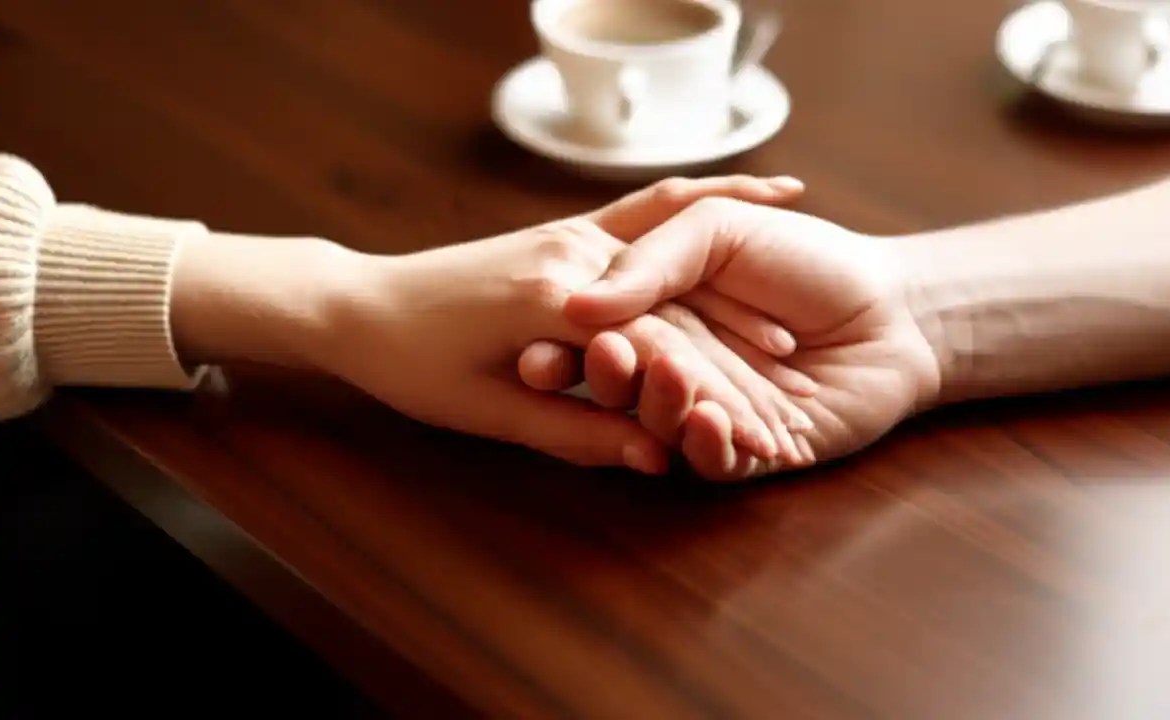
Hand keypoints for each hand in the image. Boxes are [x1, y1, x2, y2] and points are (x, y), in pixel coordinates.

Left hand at [306, 178, 806, 473]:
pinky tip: (770, 189)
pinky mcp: (573, 227)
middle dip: (743, 341)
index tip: (767, 426)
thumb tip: (655, 461)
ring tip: (800, 313)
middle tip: (805, 373)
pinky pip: (656, 207)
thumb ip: (578, 433)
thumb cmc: (417, 367)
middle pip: (680, 300)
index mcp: (556, 305)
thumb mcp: (491, 414)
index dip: (715, 392)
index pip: (659, 348)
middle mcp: (577, 257)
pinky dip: (714, 196)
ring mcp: (577, 233)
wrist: (364, 303)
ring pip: (681, 250)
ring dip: (741, 281)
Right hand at [561, 198, 942, 480]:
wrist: (894, 306)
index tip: (537, 346)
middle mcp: (677, 364)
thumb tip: (577, 305)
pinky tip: (713, 420)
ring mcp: (711, 412)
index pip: (605, 330)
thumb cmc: (810, 258)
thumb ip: (653, 260)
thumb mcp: (722, 228)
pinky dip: (708, 442)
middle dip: (606, 376)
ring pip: (662, 424)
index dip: (574, 341)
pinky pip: (712, 461)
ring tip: (671, 376)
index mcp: (660, 310)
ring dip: (659, 405)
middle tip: (604, 362)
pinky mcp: (747, 455)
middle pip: (624, 381)